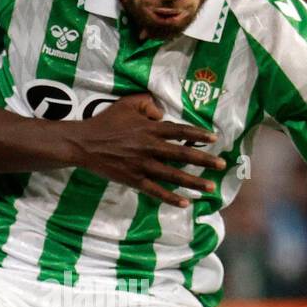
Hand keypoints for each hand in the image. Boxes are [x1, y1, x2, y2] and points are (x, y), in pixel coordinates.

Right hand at [71, 94, 225, 207]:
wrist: (84, 144)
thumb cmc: (105, 122)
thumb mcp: (126, 103)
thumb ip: (147, 104)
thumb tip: (162, 114)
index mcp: (150, 129)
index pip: (180, 132)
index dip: (198, 135)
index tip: (214, 139)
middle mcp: (150, 147)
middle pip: (182, 155)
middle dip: (204, 160)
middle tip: (222, 165)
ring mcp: (142, 165)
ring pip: (173, 175)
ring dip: (193, 182)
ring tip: (210, 187)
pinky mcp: (134, 180)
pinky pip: (155, 191)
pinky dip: (170, 198)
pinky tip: (185, 203)